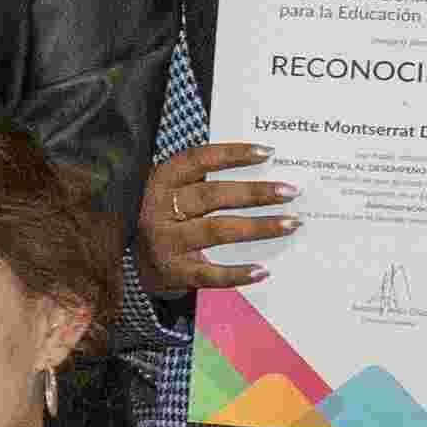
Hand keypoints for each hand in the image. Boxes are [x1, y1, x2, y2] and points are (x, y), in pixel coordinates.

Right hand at [138, 135, 296, 295]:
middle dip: (255, 192)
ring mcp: (164, 243)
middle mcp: (158, 210)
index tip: (268, 152)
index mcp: (160, 183)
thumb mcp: (174, 194)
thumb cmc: (167, 220)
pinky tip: (263, 270)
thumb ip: (203, 182)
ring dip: (258, 226)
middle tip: (290, 191)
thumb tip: (262, 173)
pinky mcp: (172, 272)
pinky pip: (210, 274)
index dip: (232, 154)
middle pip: (211, 196)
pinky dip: (238, 273)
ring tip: (291, 223)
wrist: (135, 264)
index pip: (197, 160)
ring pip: (216, 230)